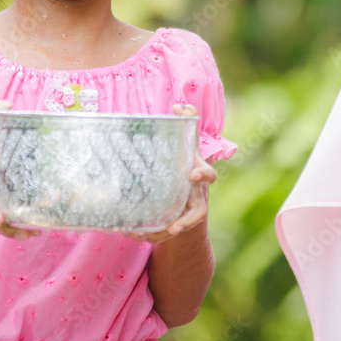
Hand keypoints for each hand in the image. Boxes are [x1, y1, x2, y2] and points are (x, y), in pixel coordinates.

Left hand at [130, 104, 215, 243]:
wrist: (188, 189)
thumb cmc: (186, 161)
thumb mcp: (187, 143)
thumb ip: (186, 122)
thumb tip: (179, 104)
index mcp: (199, 174)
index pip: (208, 175)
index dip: (203, 175)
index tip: (192, 174)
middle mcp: (195, 196)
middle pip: (198, 212)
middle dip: (187, 221)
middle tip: (174, 227)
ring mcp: (186, 212)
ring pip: (178, 228)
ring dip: (162, 233)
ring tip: (143, 235)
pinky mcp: (173, 222)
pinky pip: (163, 233)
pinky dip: (150, 234)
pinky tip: (133, 233)